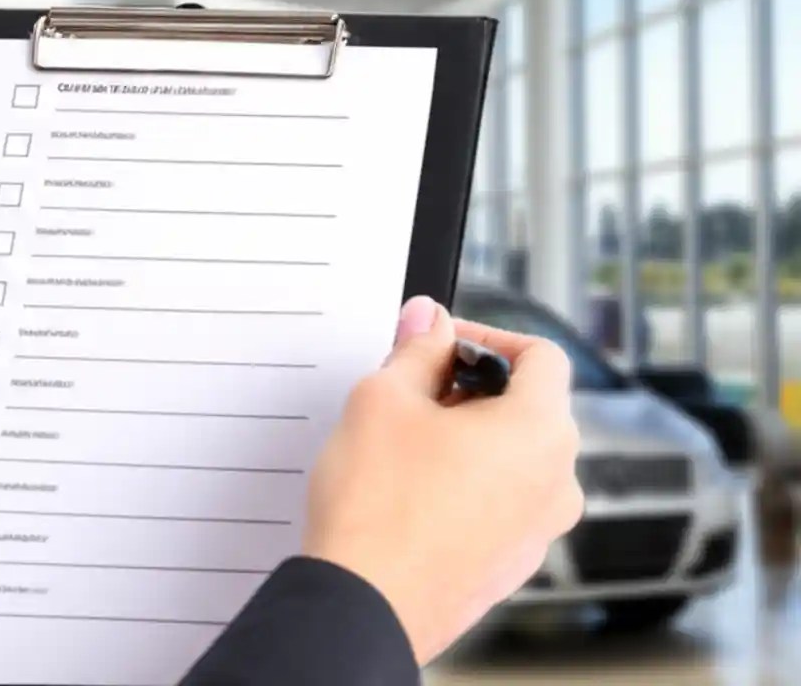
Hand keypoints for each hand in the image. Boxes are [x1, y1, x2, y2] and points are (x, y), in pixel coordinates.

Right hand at [303, 295, 582, 664]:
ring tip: (406, 445)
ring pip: (514, 459)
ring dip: (469, 439)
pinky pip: (500, 505)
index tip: (442, 343)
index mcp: (541, 431)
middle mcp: (557, 483)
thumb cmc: (378, 507)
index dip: (488, 336)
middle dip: (472, 390)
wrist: (366, 604)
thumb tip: (429, 320)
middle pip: (530, 408)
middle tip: (414, 392)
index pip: (542, 355)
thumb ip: (417, 350)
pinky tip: (411, 492)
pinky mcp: (510, 565)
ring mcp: (538, 531)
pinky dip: (466, 486)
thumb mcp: (383, 399)